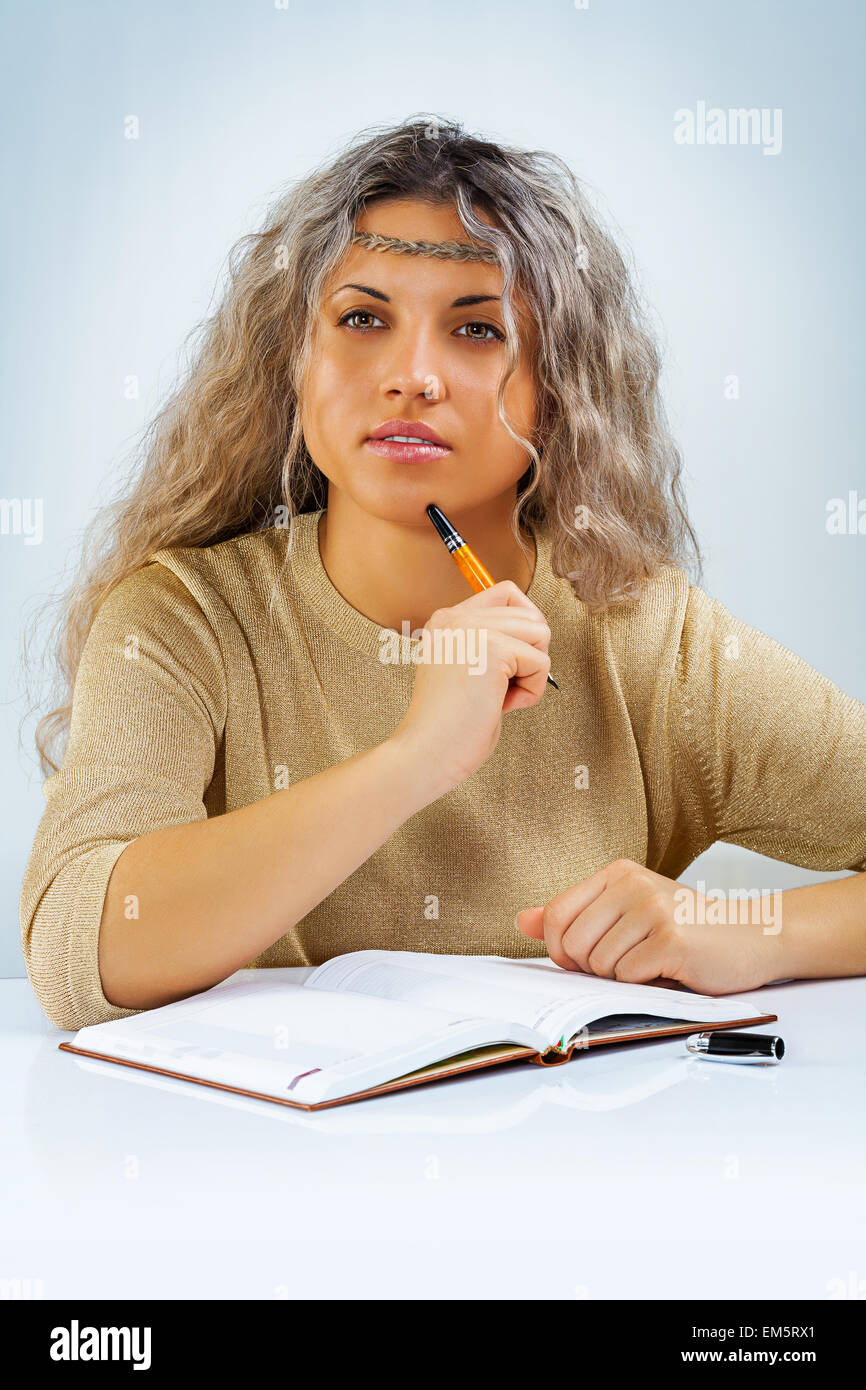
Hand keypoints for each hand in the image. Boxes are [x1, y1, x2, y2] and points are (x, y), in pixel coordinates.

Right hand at [391, 579, 551, 795]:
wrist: (426, 753)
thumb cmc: (451, 724)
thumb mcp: (466, 668)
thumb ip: (492, 642)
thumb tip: (538, 629)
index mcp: (448, 620)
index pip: (508, 593)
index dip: (523, 628)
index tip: (505, 665)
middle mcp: (457, 617)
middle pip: (531, 615)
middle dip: (529, 656)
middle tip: (497, 687)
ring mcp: (473, 629)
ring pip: (541, 633)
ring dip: (531, 673)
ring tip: (497, 695)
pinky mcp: (492, 648)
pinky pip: (541, 663)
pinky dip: (530, 692)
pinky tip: (499, 706)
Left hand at [515, 858, 785, 995]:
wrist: (753, 937)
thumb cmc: (688, 929)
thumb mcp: (628, 913)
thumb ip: (575, 916)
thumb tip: (523, 921)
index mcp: (617, 874)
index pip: (557, 915)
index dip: (561, 949)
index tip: (584, 960)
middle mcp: (632, 884)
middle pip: (574, 944)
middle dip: (594, 968)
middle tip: (628, 963)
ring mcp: (652, 909)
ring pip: (600, 965)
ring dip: (623, 977)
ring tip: (652, 963)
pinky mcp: (671, 939)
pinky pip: (628, 977)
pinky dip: (644, 984)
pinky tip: (668, 970)